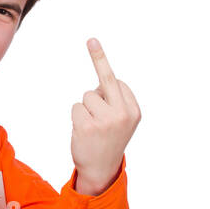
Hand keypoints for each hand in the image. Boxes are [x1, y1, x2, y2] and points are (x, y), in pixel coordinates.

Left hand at [71, 38, 140, 195]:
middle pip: (104, 82)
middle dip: (99, 58)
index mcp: (133, 110)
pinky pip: (76, 107)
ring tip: (91, 126)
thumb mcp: (122, 121)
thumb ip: (116, 101)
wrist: (101, 168)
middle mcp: (122, 113)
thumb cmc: (108, 140)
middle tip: (92, 39)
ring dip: (85, 109)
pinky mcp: (87, 126)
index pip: (116, 82)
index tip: (94, 43)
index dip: (103, 69)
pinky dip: (76, 117)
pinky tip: (83, 131)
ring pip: (86, 97)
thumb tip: (100, 83)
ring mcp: (105, 120)